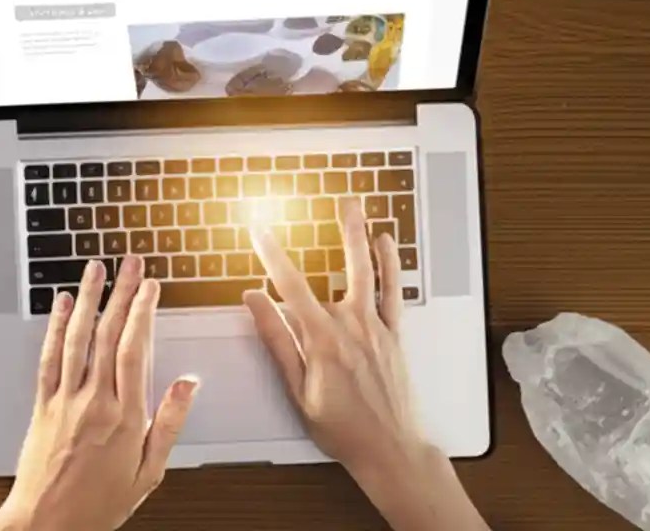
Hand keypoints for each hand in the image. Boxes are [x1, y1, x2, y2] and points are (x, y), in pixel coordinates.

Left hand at [0, 256, 198, 530]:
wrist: (45, 524)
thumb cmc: (98, 505)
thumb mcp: (149, 472)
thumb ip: (169, 423)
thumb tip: (188, 383)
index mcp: (124, 417)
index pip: (135, 350)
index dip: (144, 312)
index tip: (152, 287)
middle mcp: (92, 402)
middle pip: (108, 335)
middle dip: (122, 293)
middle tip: (131, 263)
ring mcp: (64, 400)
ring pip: (77, 339)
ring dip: (87, 299)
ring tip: (96, 269)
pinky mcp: (42, 405)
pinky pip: (49, 359)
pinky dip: (54, 328)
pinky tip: (60, 305)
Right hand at [244, 198, 486, 530]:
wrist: (390, 449)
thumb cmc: (342, 428)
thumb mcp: (297, 390)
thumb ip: (276, 341)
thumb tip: (255, 303)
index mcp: (323, 340)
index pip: (291, 286)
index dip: (272, 254)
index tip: (259, 230)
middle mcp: (353, 326)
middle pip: (340, 268)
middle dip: (335, 230)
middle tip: (329, 200)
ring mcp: (377, 328)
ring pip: (368, 273)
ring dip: (362, 237)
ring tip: (356, 208)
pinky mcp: (394, 335)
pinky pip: (393, 292)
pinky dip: (390, 266)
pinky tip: (385, 245)